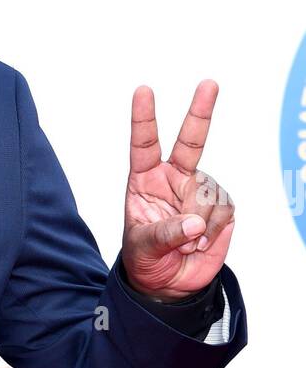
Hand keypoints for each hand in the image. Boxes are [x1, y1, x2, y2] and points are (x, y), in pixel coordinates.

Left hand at [122, 80, 234, 300]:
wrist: (168, 283)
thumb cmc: (146, 259)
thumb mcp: (143, 248)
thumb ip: (165, 234)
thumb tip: (194, 222)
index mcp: (146, 180)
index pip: (144, 144)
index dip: (144, 118)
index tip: (144, 91)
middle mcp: (175, 178)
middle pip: (191, 141)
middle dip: (200, 112)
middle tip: (209, 84)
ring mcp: (200, 191)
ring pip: (209, 193)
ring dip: (199, 223)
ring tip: (186, 242)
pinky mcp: (221, 208)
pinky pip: (224, 211)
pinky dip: (213, 231)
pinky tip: (200, 243)